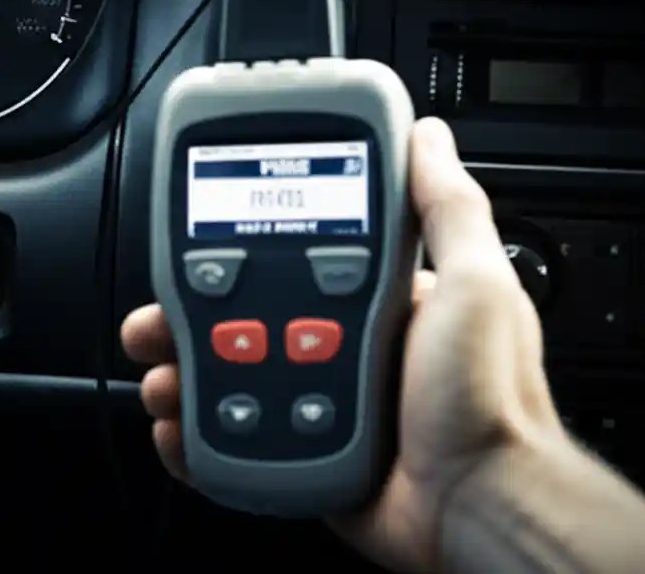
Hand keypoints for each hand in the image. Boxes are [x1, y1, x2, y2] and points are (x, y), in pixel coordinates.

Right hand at [121, 117, 567, 571]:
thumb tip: (429, 137)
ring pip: (227, 377)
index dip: (235, 252)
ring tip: (161, 379)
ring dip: (180, 374)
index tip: (196, 242)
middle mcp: (341, 346)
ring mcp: (317, 400)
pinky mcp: (300, 452)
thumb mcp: (476, 284)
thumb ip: (447, 209)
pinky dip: (194, 436)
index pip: (289, 260)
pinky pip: (232, 440)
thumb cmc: (489, 400)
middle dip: (185, 318)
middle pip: (242, 320)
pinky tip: (178, 428)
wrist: (478, 507)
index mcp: (379, 301)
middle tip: (155, 322)